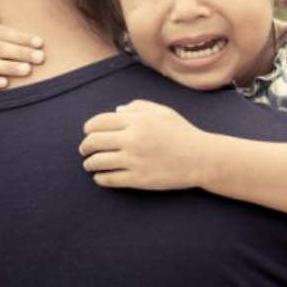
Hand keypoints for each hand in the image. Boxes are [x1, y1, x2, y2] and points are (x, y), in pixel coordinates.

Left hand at [79, 100, 208, 189]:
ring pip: (96, 162)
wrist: (202, 158)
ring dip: (89, 163)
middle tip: (85, 150)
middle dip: (85, 147)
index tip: (89, 134)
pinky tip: (101, 176)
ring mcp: (134, 160)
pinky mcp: (138, 179)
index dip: (88, 128)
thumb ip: (138, 107)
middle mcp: (132, 139)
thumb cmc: (182, 133)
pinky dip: (99, 178)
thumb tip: (115, 111)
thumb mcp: (163, 112)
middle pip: (93, 142)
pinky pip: (108, 179)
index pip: (98, 122)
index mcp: (137, 121)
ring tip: (91, 164)